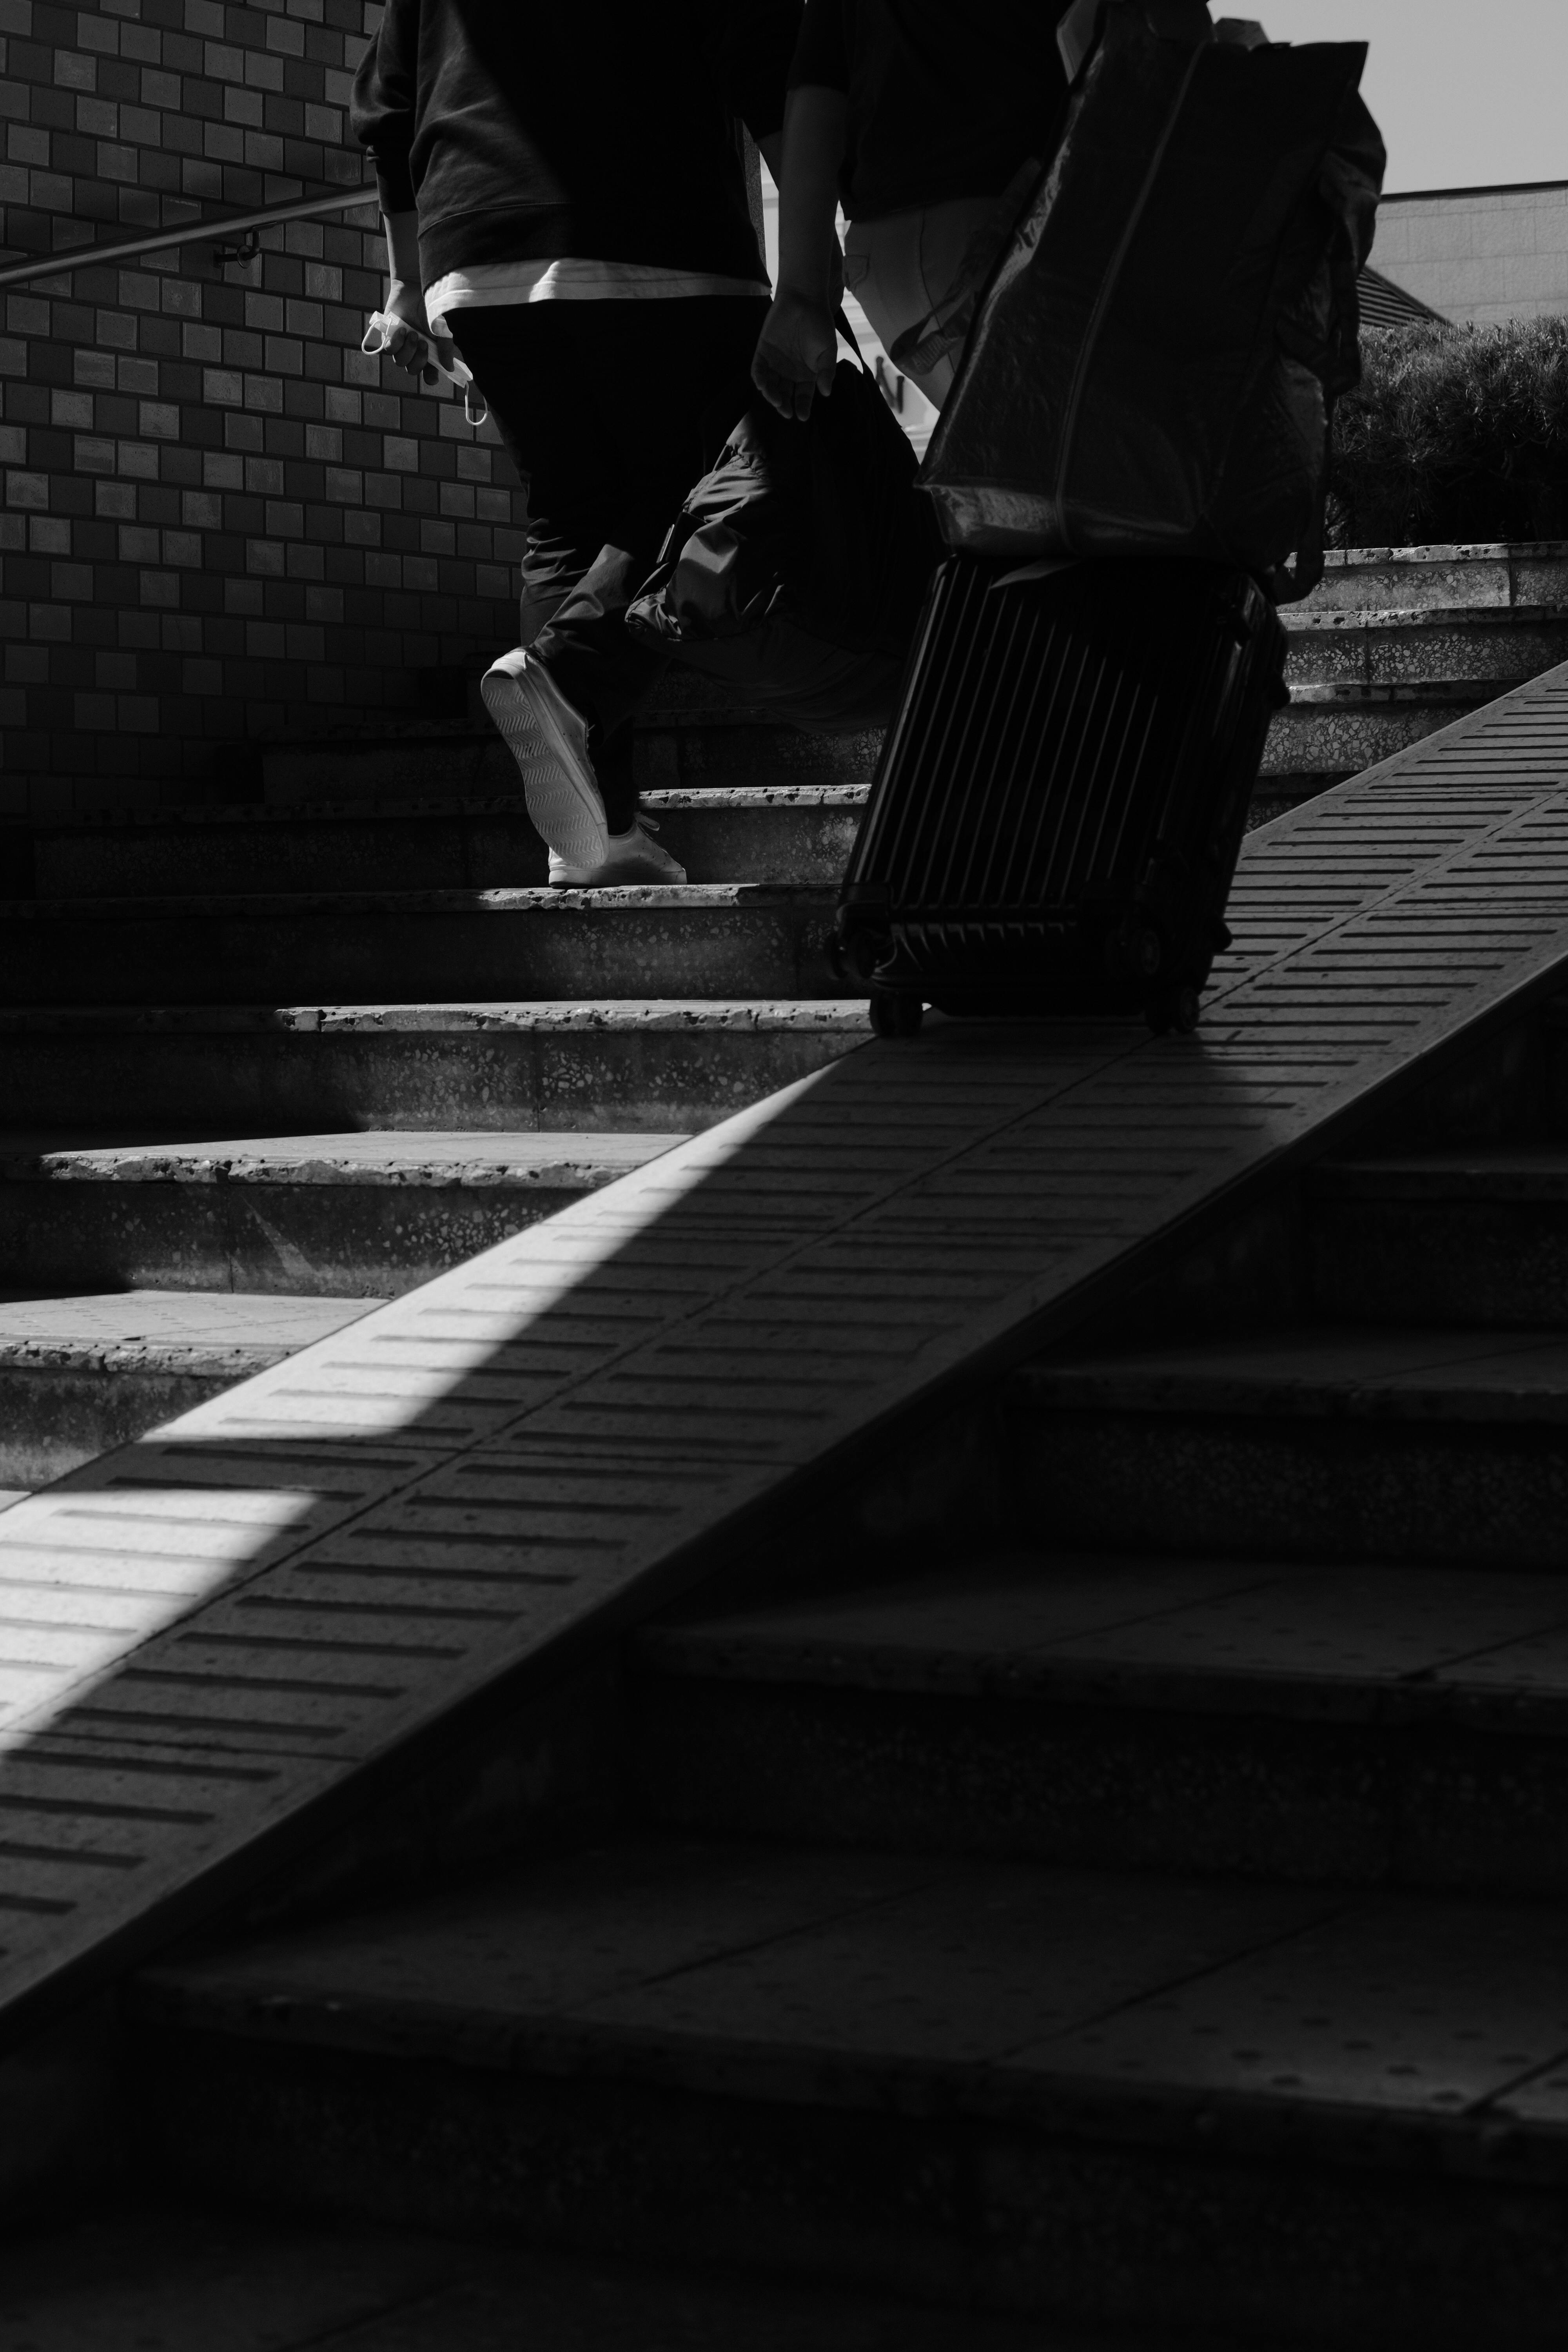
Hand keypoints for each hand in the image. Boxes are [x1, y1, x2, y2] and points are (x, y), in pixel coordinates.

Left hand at [380, 280, 457, 386]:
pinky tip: (402, 330)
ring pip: (400, 362)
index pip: (428, 374)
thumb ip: (446, 348)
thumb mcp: (442, 328)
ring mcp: (401, 344)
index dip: (430, 378)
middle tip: (424, 343)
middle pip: (412, 370)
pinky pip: (390, 350)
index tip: (433, 375)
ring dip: (408, 350)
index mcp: (429, 352)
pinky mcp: (389, 336)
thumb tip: (449, 368)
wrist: (414, 287)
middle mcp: (414, 350)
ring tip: (413, 334)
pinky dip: (397, 342)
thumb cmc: (430, 306)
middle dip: (419, 360)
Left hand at [752, 288, 836, 420]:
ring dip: (771, 395)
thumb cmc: (819, 323)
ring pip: (770, 385)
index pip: (802, 396)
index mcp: (806, 374)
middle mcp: (789, 372)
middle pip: (785, 394)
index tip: (803, 416)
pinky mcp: (762, 352)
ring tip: (776, 401)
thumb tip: (826, 393)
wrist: (803, 299)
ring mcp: (775, 363)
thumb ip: (827, 371)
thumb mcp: (828, 350)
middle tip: (785, 412)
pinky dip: (759, 379)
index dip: (802, 407)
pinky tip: (763, 386)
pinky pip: (758, 370)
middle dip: (784, 405)